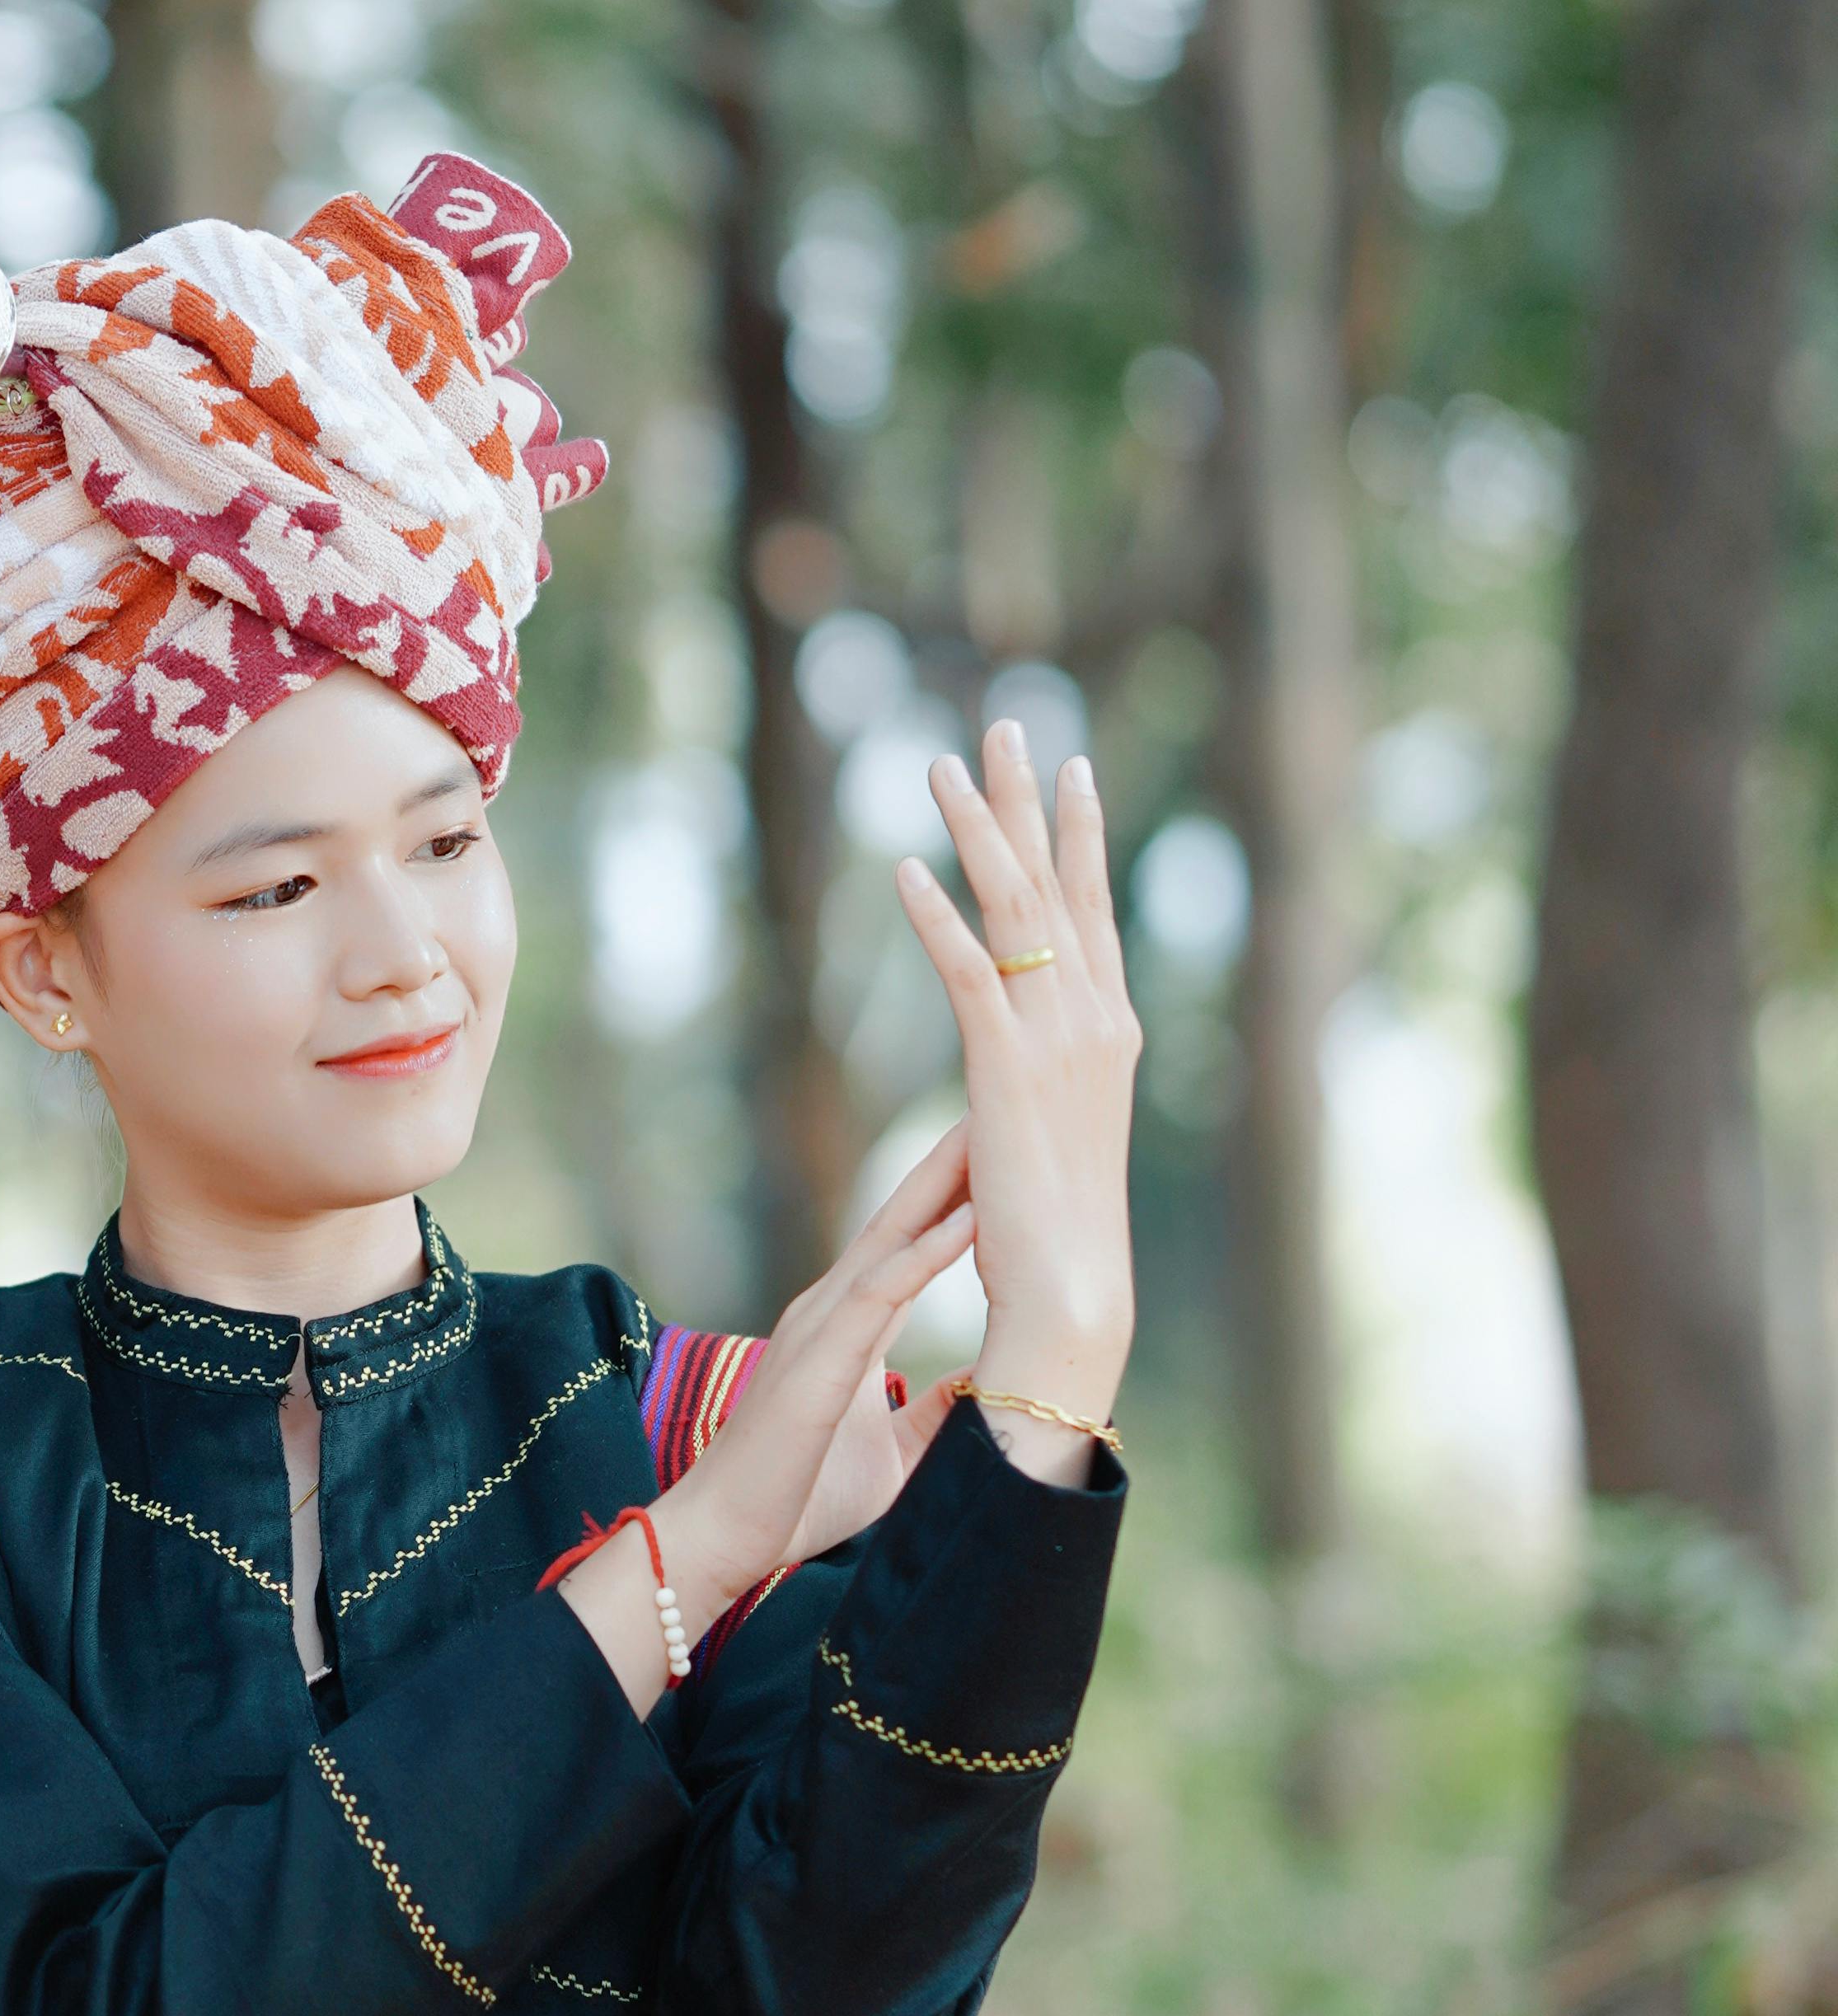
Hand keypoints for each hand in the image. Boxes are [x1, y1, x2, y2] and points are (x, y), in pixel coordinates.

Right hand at [559, 1129, 978, 1714]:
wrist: (724, 1540)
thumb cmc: (797, 1498)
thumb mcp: (895, 1447)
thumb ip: (934, 1407)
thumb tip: (991, 1384)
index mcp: (846, 1326)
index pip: (908, 1243)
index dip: (953, 1194)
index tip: (1002, 1150)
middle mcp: (831, 1307)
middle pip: (902, 1214)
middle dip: (953, 1158)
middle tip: (1006, 1098)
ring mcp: (821, 1324)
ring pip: (894, 1234)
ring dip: (948, 1181)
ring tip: (998, 1125)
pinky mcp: (820, 1357)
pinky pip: (883, 1290)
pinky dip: (928, 1250)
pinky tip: (969, 1215)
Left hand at [895, 725, 1138, 1481]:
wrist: (1073, 1291)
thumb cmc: (1055, 1230)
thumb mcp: (1056, 1129)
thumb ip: (1040, 1076)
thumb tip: (1013, 1059)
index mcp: (1110, 1027)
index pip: (1092, 906)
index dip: (1077, 832)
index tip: (1067, 766)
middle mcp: (1096, 1017)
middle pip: (1058, 881)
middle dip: (1028, 799)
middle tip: (1004, 724)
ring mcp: (1057, 1038)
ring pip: (1015, 907)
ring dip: (976, 830)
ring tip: (937, 765)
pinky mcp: (1006, 1068)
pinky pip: (967, 970)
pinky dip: (936, 916)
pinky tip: (905, 866)